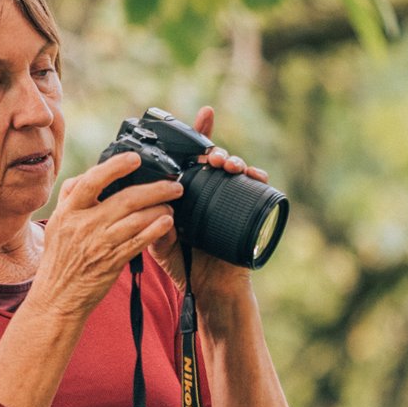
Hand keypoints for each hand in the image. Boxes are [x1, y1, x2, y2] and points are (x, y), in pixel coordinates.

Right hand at [29, 149, 183, 319]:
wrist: (57, 298)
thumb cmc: (58, 260)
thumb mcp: (56, 224)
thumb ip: (69, 198)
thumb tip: (86, 175)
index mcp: (68, 212)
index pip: (92, 180)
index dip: (114, 166)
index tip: (134, 158)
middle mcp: (84, 225)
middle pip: (125, 198)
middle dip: (155, 188)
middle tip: (173, 184)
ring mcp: (99, 243)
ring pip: (137, 219)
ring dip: (159, 208)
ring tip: (172, 204)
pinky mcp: (112, 261)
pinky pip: (139, 241)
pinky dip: (155, 229)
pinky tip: (167, 222)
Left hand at [154, 106, 265, 311]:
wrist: (211, 291)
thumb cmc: (185, 267)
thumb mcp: (162, 245)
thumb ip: (153, 228)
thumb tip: (150, 208)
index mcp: (189, 193)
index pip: (191, 160)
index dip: (198, 136)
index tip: (206, 115)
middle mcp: (210, 192)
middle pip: (214, 160)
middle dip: (215, 150)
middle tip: (211, 156)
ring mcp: (230, 201)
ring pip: (234, 171)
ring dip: (234, 161)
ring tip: (227, 165)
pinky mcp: (249, 213)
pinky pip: (255, 191)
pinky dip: (257, 179)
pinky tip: (255, 176)